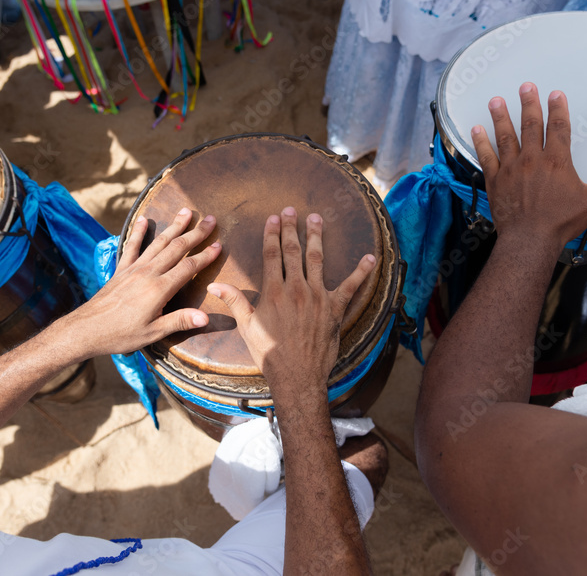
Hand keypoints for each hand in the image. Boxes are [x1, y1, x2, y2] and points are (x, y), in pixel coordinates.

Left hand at [70, 208, 221, 357]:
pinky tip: (144, 219)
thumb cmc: (121, 335)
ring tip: (187, 211)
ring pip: (158, 242)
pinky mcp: (121, 269)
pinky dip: (139, 231)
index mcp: (159, 289)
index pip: (188, 267)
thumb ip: (180, 321)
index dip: (205, 256)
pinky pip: (131, 246)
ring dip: (174, 226)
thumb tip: (206, 317)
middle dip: (195, 233)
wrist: (87, 329)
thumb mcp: (153, 333)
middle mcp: (147, 273)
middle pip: (176, 248)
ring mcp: (133, 268)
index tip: (219, 244)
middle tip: (211, 219)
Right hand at [207, 207, 375, 400]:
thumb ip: (235, 302)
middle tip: (292, 211)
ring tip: (316, 219)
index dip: (272, 234)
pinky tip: (370, 257)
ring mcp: (318, 298)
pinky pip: (351, 286)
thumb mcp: (247, 327)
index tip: (274, 218)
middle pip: (293, 251)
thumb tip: (216, 285)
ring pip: (317, 260)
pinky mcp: (335, 309)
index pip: (272, 255)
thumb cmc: (270, 354)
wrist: (297, 376)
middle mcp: (296, 289)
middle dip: (292, 229)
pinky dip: (361, 271)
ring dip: (317, 238)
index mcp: (274, 292)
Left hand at [472, 83, 586, 248]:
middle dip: (528, 103)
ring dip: (501, 117)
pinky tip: (476, 130)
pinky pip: (486, 156)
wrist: (530, 240)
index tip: (555, 94)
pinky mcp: (494, 180)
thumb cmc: (562, 221)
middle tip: (525, 86)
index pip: (558, 128)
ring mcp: (510, 169)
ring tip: (496, 100)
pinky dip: (481, 142)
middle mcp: (532, 159)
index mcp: (556, 161)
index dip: (558, 109)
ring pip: (505, 136)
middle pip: (530, 125)